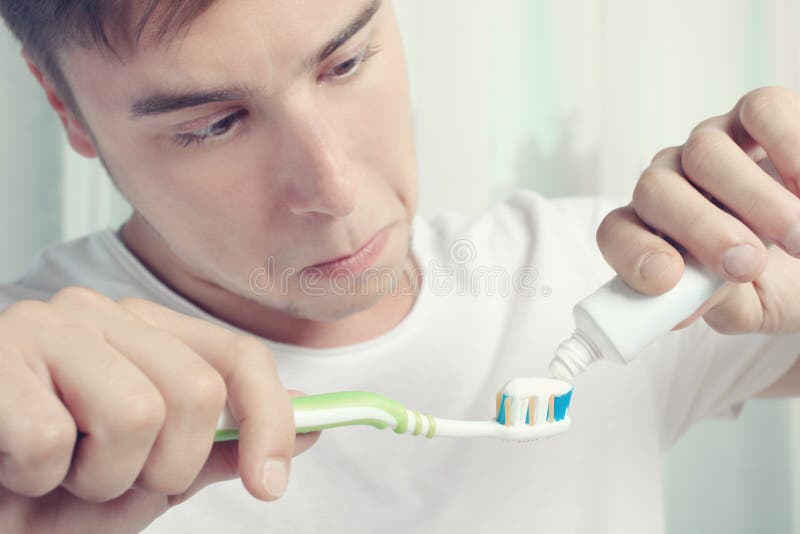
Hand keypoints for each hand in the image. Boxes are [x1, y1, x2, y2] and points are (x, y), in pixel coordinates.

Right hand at [0, 287, 318, 532]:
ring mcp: (47, 325)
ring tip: (60, 473)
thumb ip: (223, 447)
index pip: (240, 358)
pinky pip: (52, 439)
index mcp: (148, 333)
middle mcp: (103, 313)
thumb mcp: (150, 475)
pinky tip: (13, 466)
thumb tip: (315, 422)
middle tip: (109, 479)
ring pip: (136, 414)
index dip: (270, 420)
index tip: (270, 485)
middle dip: (166, 468)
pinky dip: (37, 480)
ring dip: (102, 478)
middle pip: (198, 393)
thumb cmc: (53, 490)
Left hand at [597, 86, 799, 334]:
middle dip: (699, 229)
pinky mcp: (758, 112)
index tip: (667, 280)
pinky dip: (789, 148)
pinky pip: (760, 111)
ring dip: (754, 199)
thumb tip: (682, 305)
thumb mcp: (748, 305)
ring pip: (704, 152)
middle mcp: (671, 181)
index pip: (617, 232)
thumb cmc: (779, 280)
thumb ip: (715, 303)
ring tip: (797, 239)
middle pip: (654, 189)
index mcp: (653, 230)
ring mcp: (712, 143)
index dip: (633, 253)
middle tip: (747, 264)